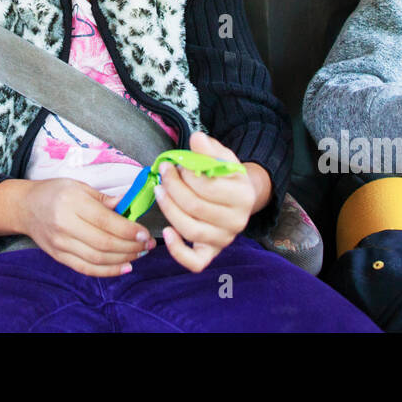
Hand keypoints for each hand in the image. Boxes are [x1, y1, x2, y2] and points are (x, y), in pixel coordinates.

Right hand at [20, 178, 154, 276]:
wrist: (25, 208)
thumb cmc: (54, 192)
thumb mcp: (78, 186)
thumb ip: (103, 198)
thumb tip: (128, 205)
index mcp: (72, 203)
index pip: (106, 221)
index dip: (129, 230)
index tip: (145, 233)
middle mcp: (65, 225)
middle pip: (104, 243)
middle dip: (131, 246)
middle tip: (148, 244)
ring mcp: (61, 244)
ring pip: (97, 259)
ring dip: (123, 259)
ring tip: (139, 253)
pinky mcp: (59, 257)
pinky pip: (86, 269)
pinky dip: (108, 271)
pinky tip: (124, 267)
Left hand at [155, 132, 259, 272]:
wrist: (239, 198)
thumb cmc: (226, 176)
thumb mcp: (222, 157)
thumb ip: (209, 149)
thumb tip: (196, 138)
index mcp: (242, 196)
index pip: (207, 187)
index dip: (185, 175)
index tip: (174, 164)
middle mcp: (237, 221)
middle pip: (195, 208)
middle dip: (173, 188)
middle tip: (164, 173)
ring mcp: (224, 239)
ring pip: (191, 230)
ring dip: (168, 210)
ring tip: (159, 191)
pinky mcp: (212, 252)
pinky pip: (195, 262)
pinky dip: (178, 251)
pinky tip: (166, 232)